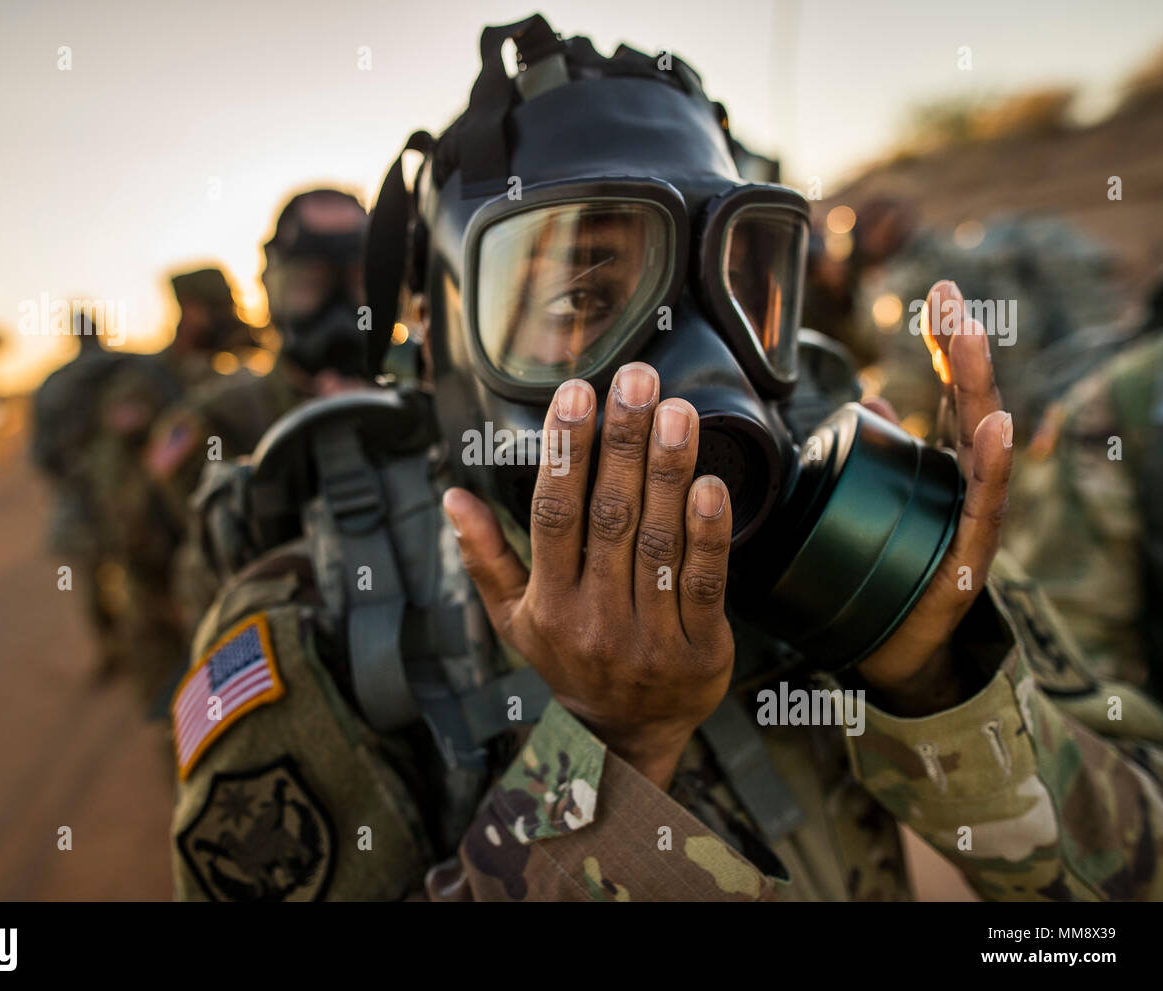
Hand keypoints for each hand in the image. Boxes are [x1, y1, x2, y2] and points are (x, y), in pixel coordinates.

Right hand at [443, 363, 735, 789]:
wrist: (629, 734)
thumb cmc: (569, 660)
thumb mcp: (515, 618)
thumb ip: (486, 557)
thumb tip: (451, 496)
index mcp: (548, 604)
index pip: (553, 514)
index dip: (565, 451)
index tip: (576, 394)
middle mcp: (595, 618)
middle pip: (608, 516)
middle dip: (622, 441)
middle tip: (636, 379)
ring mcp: (650, 635)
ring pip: (658, 540)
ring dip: (668, 471)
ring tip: (676, 410)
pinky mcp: (700, 648)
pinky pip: (703, 581)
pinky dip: (709, 531)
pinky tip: (710, 482)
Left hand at [856, 280, 1013, 712]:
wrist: (897, 647)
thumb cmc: (888, 569)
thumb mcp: (875, 496)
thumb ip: (878, 446)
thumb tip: (871, 396)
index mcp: (945, 463)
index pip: (949, 391)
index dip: (945, 344)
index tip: (937, 296)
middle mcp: (967, 481)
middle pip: (969, 402)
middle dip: (961, 347)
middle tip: (948, 297)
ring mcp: (975, 514)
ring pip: (982, 440)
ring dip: (975, 386)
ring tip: (968, 338)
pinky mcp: (972, 554)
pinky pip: (985, 504)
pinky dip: (991, 464)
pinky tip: (998, 428)